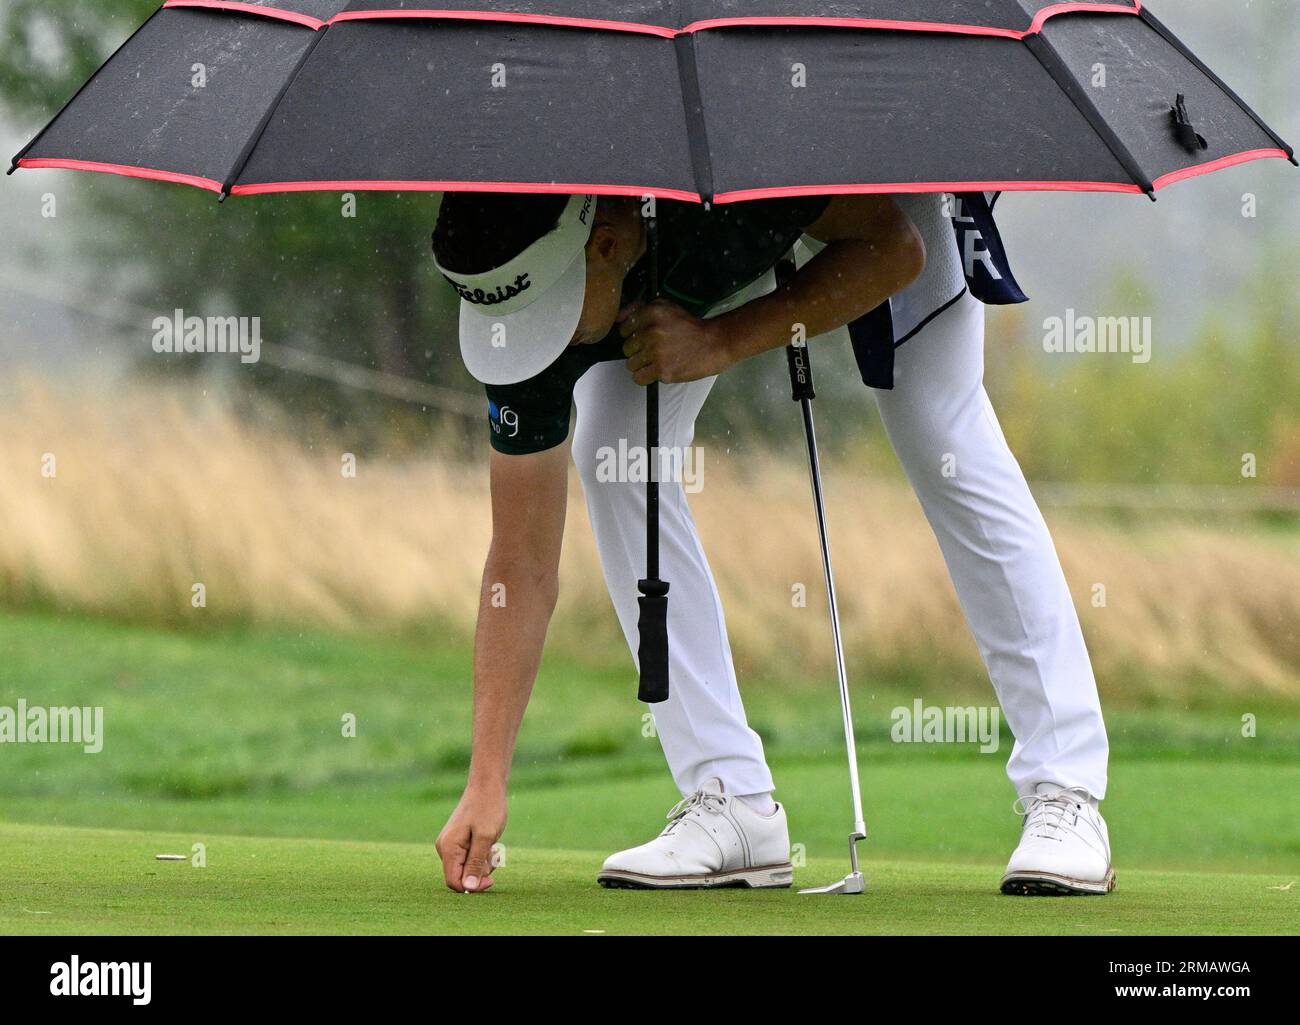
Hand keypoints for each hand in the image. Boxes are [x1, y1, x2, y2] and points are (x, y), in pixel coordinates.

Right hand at [436, 785, 507, 892]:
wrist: (487, 786)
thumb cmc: (487, 809)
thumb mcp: (485, 838)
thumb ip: (476, 864)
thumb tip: (468, 888)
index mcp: (448, 848)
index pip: (454, 882)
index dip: (473, 886)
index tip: (491, 879)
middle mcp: (445, 848)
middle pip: (462, 876)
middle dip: (481, 870)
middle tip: (495, 853)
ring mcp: (451, 845)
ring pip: (468, 868)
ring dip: (484, 861)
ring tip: (494, 845)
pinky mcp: (459, 842)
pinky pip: (470, 858)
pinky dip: (483, 854)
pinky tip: (492, 842)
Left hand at [619, 300, 733, 385]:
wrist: (714, 343)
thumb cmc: (688, 326)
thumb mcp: (666, 308)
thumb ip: (639, 309)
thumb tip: (617, 319)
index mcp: (651, 312)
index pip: (624, 329)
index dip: (634, 335)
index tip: (646, 338)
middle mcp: (651, 331)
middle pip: (627, 348)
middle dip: (638, 351)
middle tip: (655, 350)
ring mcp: (656, 352)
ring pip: (631, 364)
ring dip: (642, 365)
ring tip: (658, 361)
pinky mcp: (663, 371)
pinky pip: (639, 378)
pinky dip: (646, 377)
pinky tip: (658, 371)